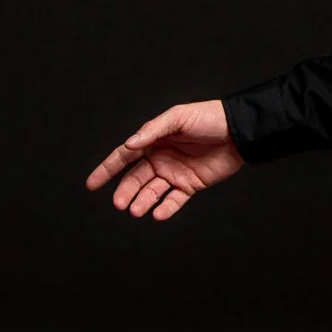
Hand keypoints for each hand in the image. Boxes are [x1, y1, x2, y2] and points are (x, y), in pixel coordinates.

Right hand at [84, 100, 243, 220]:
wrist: (240, 130)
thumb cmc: (210, 117)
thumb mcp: (179, 117)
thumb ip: (153, 130)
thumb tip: (129, 144)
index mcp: (154, 140)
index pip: (125, 156)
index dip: (107, 169)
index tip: (91, 184)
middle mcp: (161, 158)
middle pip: (136, 179)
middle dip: (125, 192)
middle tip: (119, 204)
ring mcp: (175, 172)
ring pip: (152, 191)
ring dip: (143, 201)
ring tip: (136, 210)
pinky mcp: (191, 184)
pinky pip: (174, 200)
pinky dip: (165, 208)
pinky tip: (157, 214)